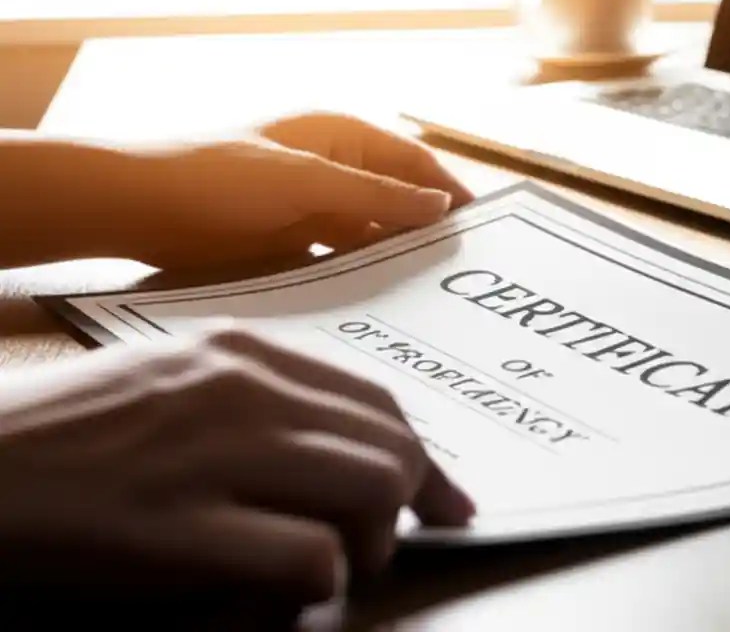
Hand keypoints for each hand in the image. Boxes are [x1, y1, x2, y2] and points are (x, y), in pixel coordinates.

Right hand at [0, 328, 473, 605]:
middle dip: (407, 509)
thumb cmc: (63, 438)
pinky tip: (274, 596)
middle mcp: (240, 390)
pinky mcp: (177, 527)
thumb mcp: (170, 387)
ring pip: (373, 491)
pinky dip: (312, 587)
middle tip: (379, 551)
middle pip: (392, 447)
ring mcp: (211, 453)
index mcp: (242, 353)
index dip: (426, 463)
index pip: (379, 404)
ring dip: (367, 547)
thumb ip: (258, 407)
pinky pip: (309, 558)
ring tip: (327, 570)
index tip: (447, 504)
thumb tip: (340, 455)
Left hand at [110, 112, 474, 269]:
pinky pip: (341, 257)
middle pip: (396, 198)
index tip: (484, 229)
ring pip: (371, 232)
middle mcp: (332, 166)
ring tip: (435, 292)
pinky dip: (364, 273)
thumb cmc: (220, 179)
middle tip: (465, 271)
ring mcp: (310, 205)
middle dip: (428, 228)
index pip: (413, 160)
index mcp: (340, 134)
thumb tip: (440, 205)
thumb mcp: (307, 183)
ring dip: (397, 255)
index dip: (449, 189)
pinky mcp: (290, 241)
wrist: (137, 207)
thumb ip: (377, 195)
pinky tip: (385, 299)